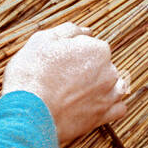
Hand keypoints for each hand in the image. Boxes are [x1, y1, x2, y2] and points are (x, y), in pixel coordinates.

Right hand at [2, 22, 127, 145]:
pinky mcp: (103, 116)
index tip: (60, 60)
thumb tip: (86, 31)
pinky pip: (118, 109)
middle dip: (89, 69)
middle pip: (104, 65)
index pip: (92, 45)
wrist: (28, 113)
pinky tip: (94, 105)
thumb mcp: (42, 40)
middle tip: (63, 78)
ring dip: (104, 86)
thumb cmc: (32, 74)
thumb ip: (68, 31)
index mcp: (97, 50)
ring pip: (116, 86)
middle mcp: (109, 72)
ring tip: (82, 92)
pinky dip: (109, 106)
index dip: (74, 52)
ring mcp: (108, 95)